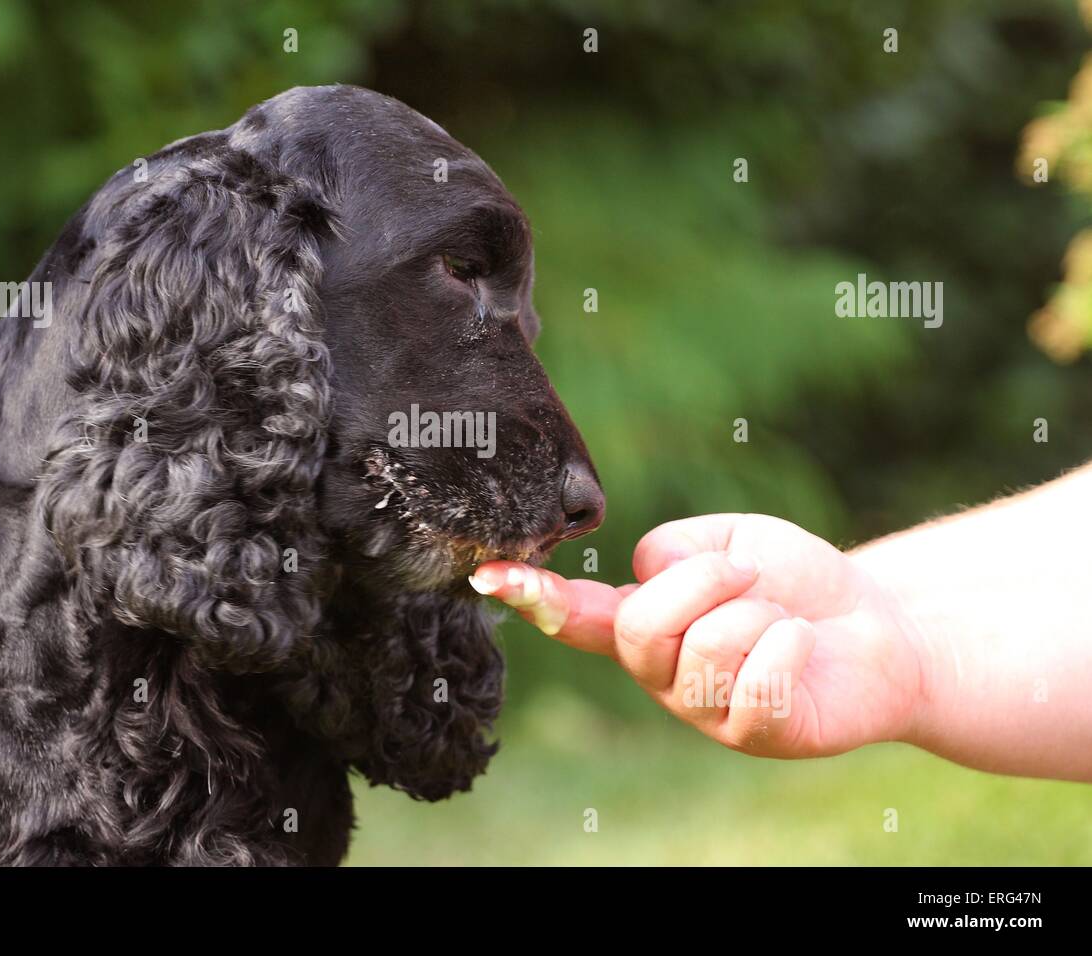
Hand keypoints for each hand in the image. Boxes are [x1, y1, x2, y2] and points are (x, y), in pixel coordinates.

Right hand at [470, 513, 928, 758]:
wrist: (877, 626)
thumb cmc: (793, 582)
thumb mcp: (729, 537)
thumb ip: (676, 549)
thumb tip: (653, 579)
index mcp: (642, 620)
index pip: (574, 612)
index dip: (530, 593)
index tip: (489, 574)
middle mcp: (659, 671)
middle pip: (641, 625)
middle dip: (706, 582)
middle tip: (747, 578)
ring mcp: (702, 710)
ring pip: (706, 646)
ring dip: (760, 612)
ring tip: (781, 619)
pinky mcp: (754, 735)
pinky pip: (757, 683)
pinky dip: (791, 645)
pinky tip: (804, 647)